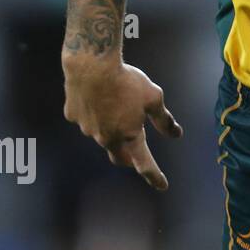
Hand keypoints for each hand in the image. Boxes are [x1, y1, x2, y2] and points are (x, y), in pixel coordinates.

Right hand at [62, 57, 182, 189]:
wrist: (91, 64)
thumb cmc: (127, 80)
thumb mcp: (153, 98)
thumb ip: (163, 120)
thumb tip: (176, 134)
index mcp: (128, 135)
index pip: (144, 163)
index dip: (154, 175)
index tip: (162, 185)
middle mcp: (105, 137)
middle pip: (119, 156)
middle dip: (130, 158)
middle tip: (138, 154)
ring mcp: (86, 128)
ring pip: (102, 136)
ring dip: (112, 130)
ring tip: (118, 106)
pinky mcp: (73, 115)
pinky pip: (87, 118)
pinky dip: (95, 114)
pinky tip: (98, 97)